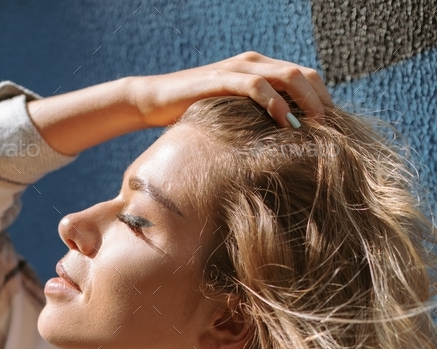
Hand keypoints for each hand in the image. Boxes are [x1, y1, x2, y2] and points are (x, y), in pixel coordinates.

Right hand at [133, 50, 332, 129]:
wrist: (155, 101)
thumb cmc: (193, 115)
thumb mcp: (232, 117)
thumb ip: (256, 121)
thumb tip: (282, 147)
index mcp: (260, 69)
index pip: (304, 77)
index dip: (321, 100)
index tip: (332, 128)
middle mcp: (254, 62)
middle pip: (303, 73)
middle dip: (321, 100)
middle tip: (331, 129)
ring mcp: (239, 68)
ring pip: (287, 74)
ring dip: (306, 100)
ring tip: (316, 125)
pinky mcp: (223, 78)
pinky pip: (257, 85)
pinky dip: (275, 102)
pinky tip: (284, 122)